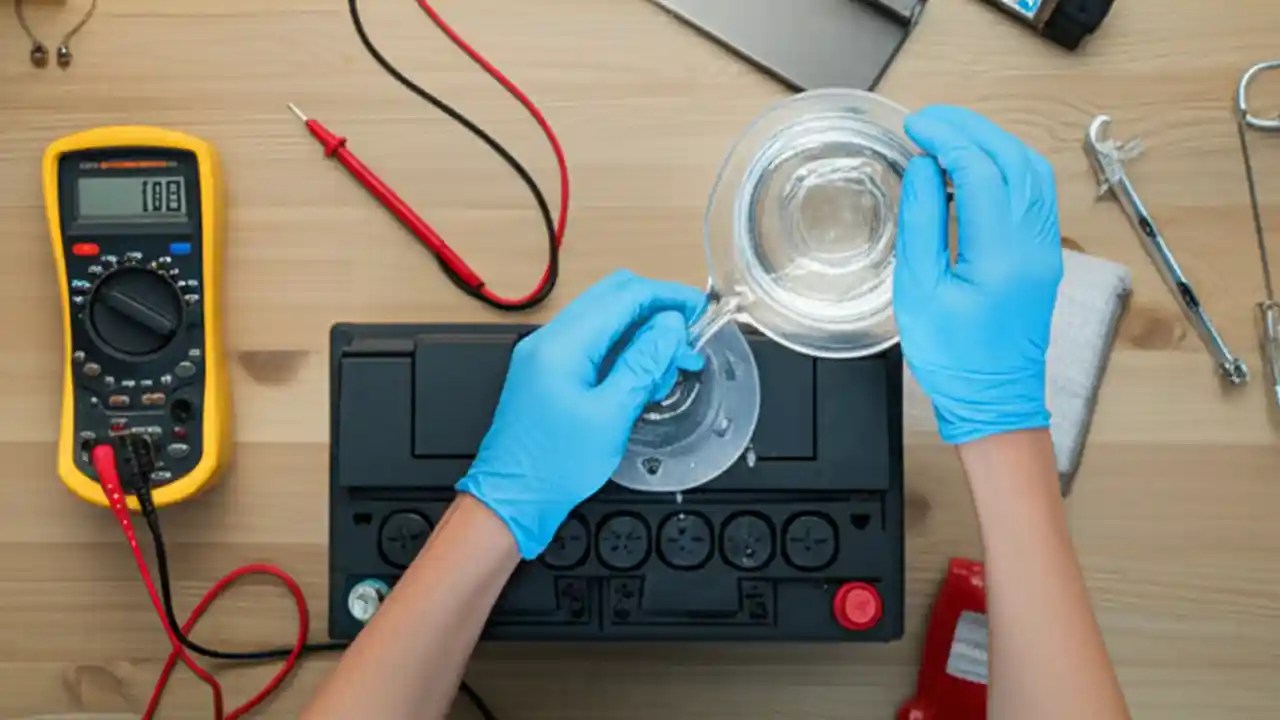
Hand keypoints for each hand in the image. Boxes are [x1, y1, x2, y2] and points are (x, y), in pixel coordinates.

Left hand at [457, 270, 705, 557]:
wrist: (513, 499)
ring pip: (606, 320)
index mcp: (562, 345)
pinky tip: (644, 379)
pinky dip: (624, 353)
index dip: (668, 297)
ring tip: (668, 370)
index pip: (624, 295)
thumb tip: (669, 325)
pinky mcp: (551, 371)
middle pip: (614, 298)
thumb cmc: (552, 467)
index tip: (699, 310)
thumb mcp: (610, 415)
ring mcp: (548, 354)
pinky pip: (594, 344)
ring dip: (643, 336)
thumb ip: (642, 364)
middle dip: (657, 313)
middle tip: (687, 340)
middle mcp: (550, 340)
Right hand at [895, 106, 1062, 444]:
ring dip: (991, 143)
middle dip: (970, 130)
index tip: (916, 127)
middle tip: (929, 122)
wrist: (994, 400)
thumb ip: (922, 224)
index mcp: (1001, 255)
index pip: (981, 170)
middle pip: (1013, 160)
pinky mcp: (1044, 254)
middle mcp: (1034, 244)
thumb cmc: (953, 357)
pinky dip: (1005, 166)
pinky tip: (975, 168)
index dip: (948, 138)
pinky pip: (1035, 192)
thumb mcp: (919, 290)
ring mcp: (1045, 248)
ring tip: (948, 138)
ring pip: (1031, 171)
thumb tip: (923, 171)